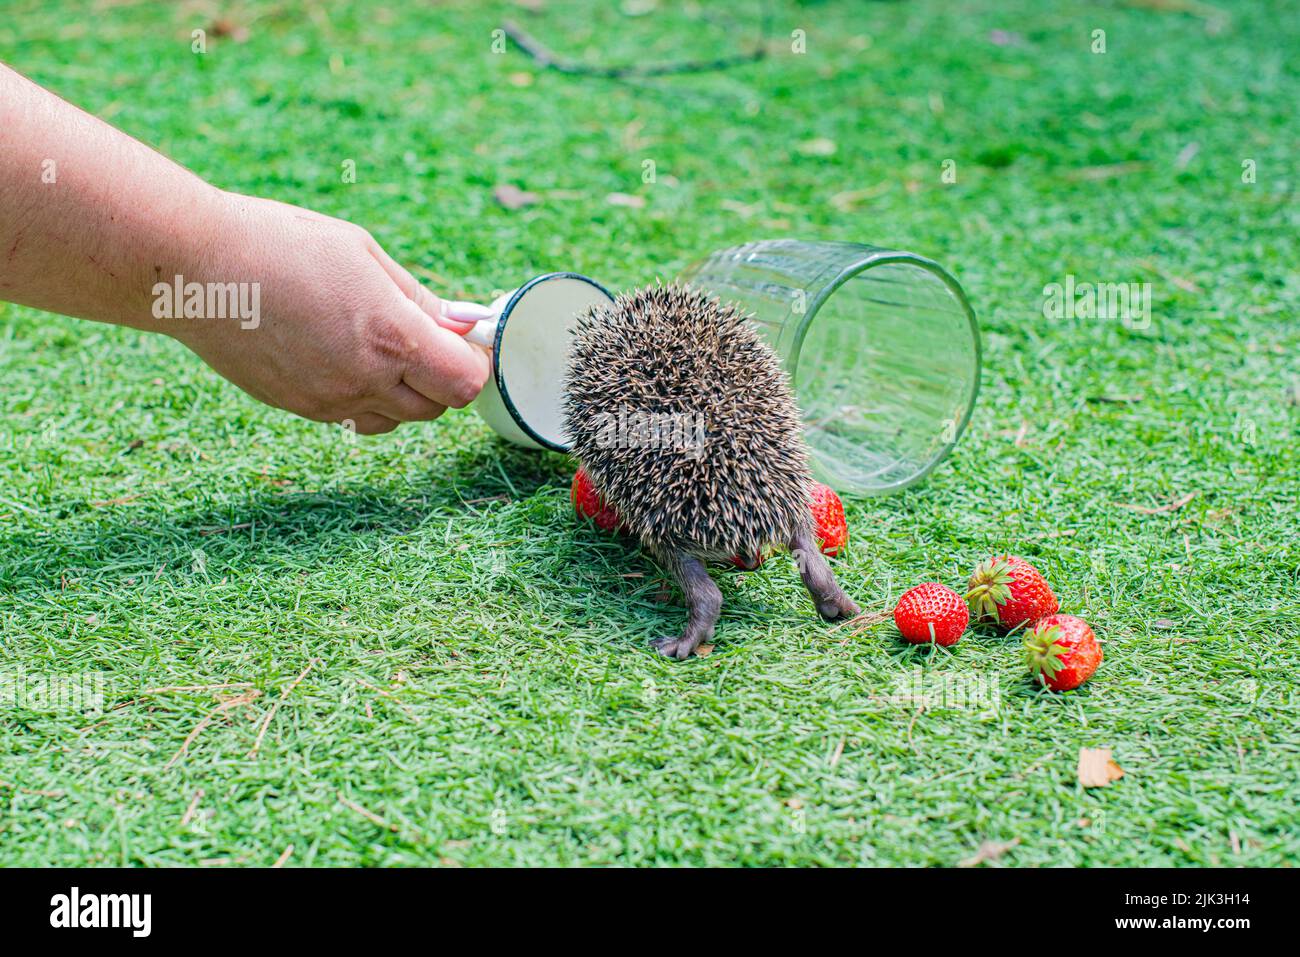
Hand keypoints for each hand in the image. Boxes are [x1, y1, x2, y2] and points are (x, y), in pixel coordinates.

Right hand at [169, 192, 491, 434]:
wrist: (195, 268)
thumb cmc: (281, 243)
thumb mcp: (364, 254)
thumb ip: (417, 299)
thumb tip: (457, 325)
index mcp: (390, 335)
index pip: (464, 382)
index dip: (474, 363)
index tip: (468, 342)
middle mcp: (364, 378)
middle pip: (437, 407)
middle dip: (443, 377)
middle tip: (429, 342)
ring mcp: (330, 401)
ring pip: (398, 419)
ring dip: (407, 393)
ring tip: (383, 348)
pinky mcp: (300, 408)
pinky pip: (357, 418)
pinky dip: (368, 398)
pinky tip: (347, 358)